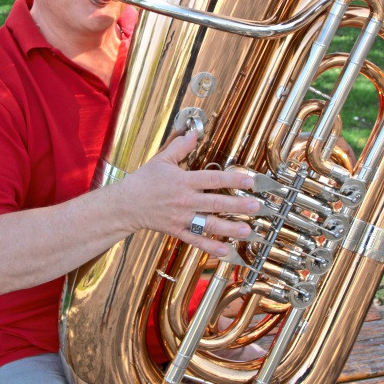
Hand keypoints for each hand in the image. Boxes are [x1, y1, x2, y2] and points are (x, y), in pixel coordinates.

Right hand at [119, 130, 257, 257]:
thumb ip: (180, 147)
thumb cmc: (144, 181)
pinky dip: (210, 246)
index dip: (233, 180)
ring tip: (247, 230)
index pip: (212, 179)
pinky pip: (196, 240)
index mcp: (183, 181)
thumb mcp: (162, 160)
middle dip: (238, 205)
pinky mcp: (177, 231)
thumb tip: (194, 133)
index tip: (250, 181)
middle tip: (256, 207)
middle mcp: (185, 200)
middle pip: (216, 203)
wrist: (127, 204)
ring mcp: (181, 218)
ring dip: (229, 228)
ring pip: (209, 224)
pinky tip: (225, 250)